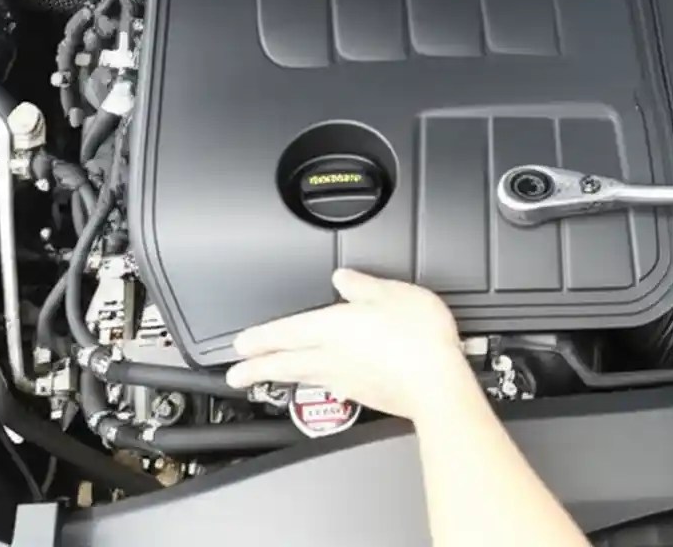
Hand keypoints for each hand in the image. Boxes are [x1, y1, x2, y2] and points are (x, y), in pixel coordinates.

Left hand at [225, 269, 473, 421]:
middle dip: (255, 368)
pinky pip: (329, 387)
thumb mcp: (392, 293)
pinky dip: (316, 384)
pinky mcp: (364, 395)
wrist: (437, 384)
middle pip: (283, 363)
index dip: (258, 338)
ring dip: (280, 377)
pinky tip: (323, 383)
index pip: (283, 332)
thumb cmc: (418, 338)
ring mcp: (346, 380)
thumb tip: (343, 277)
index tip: (239, 345)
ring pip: (302, 377)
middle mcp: (331, 357)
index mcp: (331, 327)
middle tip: (235, 376)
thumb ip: (362, 286)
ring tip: (268, 380)